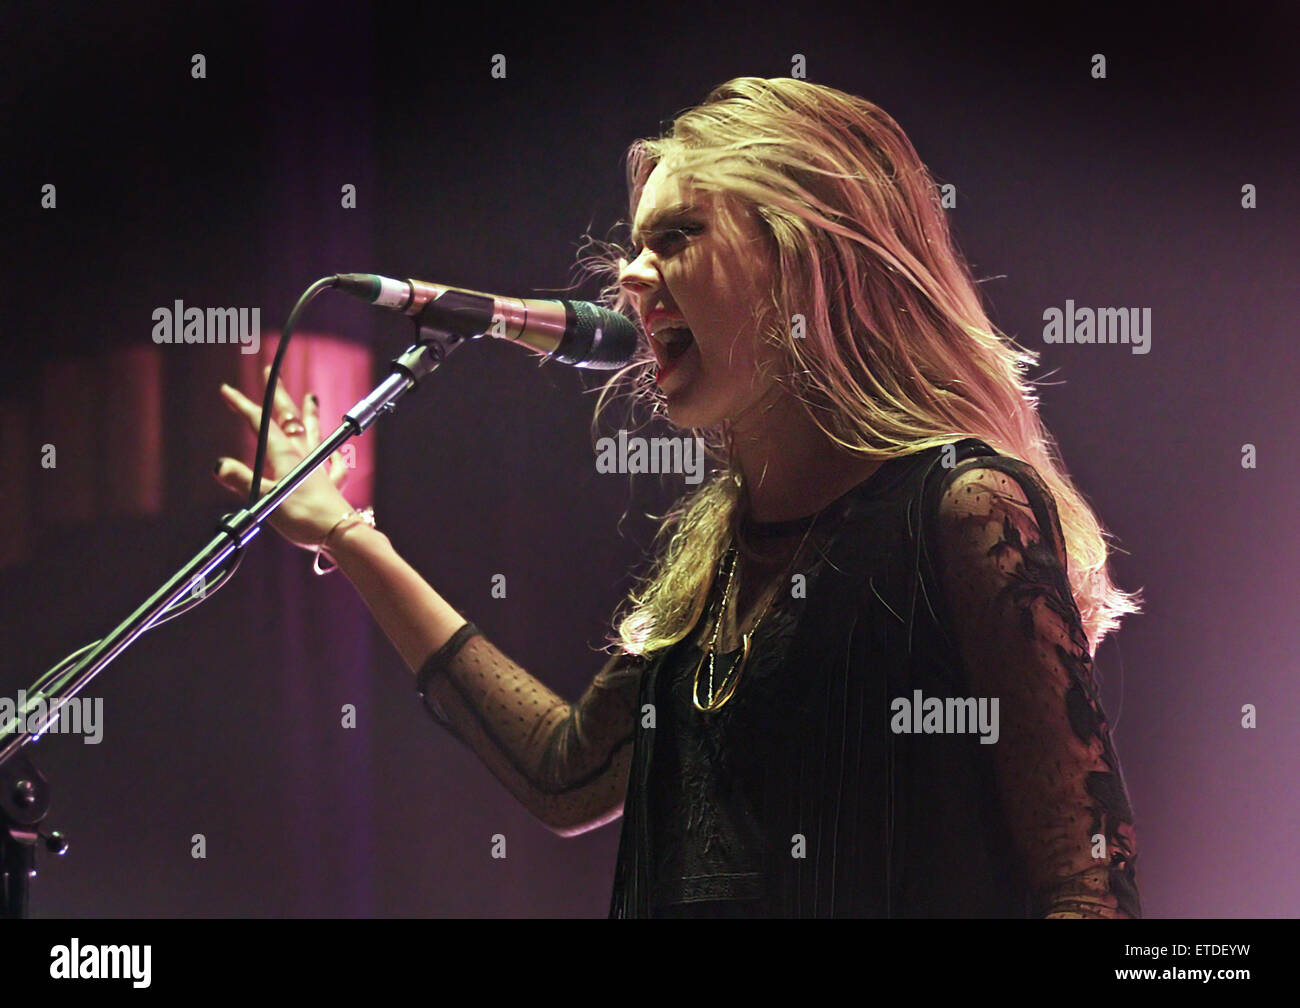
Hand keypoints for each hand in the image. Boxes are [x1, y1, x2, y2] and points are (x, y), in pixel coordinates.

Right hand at [213, 365, 356, 551]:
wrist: (339, 532)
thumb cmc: (303, 516)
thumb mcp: (264, 499)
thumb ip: (241, 481)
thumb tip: (218, 465)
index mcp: (284, 455)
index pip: (260, 423)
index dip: (242, 405)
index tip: (227, 390)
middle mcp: (304, 455)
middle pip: (289, 417)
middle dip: (278, 394)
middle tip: (270, 372)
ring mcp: (320, 467)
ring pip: (314, 432)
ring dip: (310, 413)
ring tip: (311, 397)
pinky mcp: (332, 484)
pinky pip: (335, 463)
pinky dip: (335, 455)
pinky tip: (337, 453)